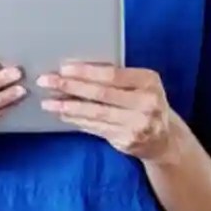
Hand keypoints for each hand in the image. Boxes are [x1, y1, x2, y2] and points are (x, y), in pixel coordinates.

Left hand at [37, 64, 179, 163]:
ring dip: (68, 107)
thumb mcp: (140, 84)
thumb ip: (116, 77)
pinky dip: (76, 120)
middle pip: (101, 94)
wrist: (165, 138)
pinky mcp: (126, 141)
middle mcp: (146, 104)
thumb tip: (74, 69)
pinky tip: (62, 114)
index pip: (112, 75)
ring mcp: (137, 125)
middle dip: (69, 87)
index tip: (63, 68)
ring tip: (48, 101)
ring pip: (95, 114)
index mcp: (148, 81)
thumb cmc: (146, 102)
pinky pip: (95, 128)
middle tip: (46, 81)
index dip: (85, 72)